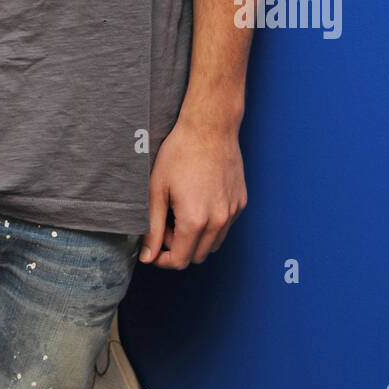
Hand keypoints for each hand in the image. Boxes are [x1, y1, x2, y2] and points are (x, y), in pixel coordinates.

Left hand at [138, 117, 246, 268]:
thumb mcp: (157, 190)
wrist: (210, 128)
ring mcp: (233, 212)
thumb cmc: (179, 154)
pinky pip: (225, 227)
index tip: (153, 247)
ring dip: (196, 238)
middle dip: (179, 247)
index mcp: (195, 221)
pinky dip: (211, 224)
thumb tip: (147, 257)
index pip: (180, 261)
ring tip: (182, 210)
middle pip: (197, 256)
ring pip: (213, 244)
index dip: (162, 259)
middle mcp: (218, 221)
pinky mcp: (241, 202)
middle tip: (167, 221)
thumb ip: (152, 228)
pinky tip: (199, 200)